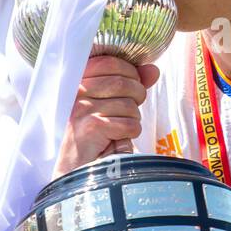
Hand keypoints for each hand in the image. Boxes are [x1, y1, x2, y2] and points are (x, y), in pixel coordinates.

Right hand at [53, 56, 159, 177]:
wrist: (77, 169)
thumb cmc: (96, 135)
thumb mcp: (111, 104)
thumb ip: (131, 83)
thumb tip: (153, 70)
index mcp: (78, 80)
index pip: (110, 61)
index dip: (129, 72)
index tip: (130, 85)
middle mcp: (77, 91)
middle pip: (123, 82)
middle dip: (136, 96)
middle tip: (129, 111)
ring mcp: (82, 109)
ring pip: (129, 104)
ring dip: (133, 119)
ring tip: (119, 127)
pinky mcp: (92, 127)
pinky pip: (129, 124)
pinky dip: (131, 133)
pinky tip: (118, 139)